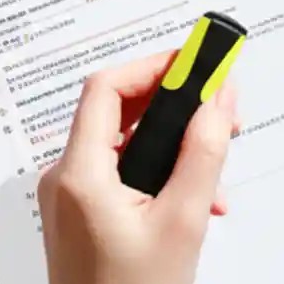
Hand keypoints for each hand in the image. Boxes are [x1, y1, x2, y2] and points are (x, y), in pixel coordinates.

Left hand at [39, 50, 237, 283]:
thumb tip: (218, 100)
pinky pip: (118, 172)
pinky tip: (193, 199)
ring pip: (122, 144)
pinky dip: (156, 173)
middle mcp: (65, 179)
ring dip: (170, 146)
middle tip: (216, 106)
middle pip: (116, 112)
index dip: (153, 66)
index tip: (195, 61)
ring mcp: (69, 198)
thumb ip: (204, 152)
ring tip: (213, 169)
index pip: (107, 88)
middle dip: (171, 106)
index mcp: (79, 175)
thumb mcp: (183, 222)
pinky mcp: (80, 214)